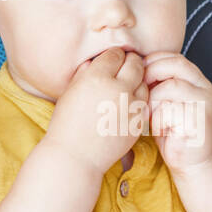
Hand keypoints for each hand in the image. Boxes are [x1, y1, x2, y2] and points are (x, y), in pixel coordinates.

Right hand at [43, 48, 148, 175]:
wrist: (75, 157)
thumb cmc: (66, 125)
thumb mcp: (69, 92)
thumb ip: (84, 72)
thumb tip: (94, 61)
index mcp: (97, 78)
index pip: (115, 54)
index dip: (114, 56)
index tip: (112, 60)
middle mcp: (117, 89)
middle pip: (135, 64)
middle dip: (130, 62)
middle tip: (124, 67)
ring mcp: (131, 106)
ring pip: (144, 82)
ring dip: (137, 81)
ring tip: (125, 87)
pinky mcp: (139, 122)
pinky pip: (145, 103)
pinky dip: (139, 101)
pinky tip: (127, 105)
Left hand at [141, 52, 211, 173]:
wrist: (192, 163)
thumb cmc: (173, 131)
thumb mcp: (166, 102)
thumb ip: (159, 84)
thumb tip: (134, 65)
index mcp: (198, 80)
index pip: (175, 57)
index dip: (153, 61)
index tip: (137, 73)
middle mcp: (205, 88)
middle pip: (176, 65)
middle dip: (151, 74)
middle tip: (139, 90)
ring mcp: (205, 104)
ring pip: (171, 87)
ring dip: (153, 99)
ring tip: (150, 114)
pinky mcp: (199, 121)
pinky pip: (170, 111)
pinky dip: (158, 119)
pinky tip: (160, 130)